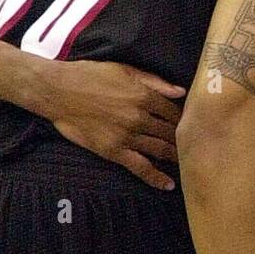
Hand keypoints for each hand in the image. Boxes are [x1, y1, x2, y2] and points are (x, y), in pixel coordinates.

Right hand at [43, 59, 184, 188]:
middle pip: (171, 132)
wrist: (58, 91)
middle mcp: (140, 117)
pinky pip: (140, 168)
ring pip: (161, 150)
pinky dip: (156, 178)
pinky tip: (169, 184)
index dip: (185, 119)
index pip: (175, 112)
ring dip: (176, 157)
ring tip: (188, 163)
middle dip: (184, 139)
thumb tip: (180, 91)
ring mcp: (127, 136)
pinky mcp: (113, 151)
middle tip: (196, 147)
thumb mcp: (125, 69)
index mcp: (145, 96)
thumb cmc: (90, 75)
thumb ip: (155, 81)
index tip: (191, 125)